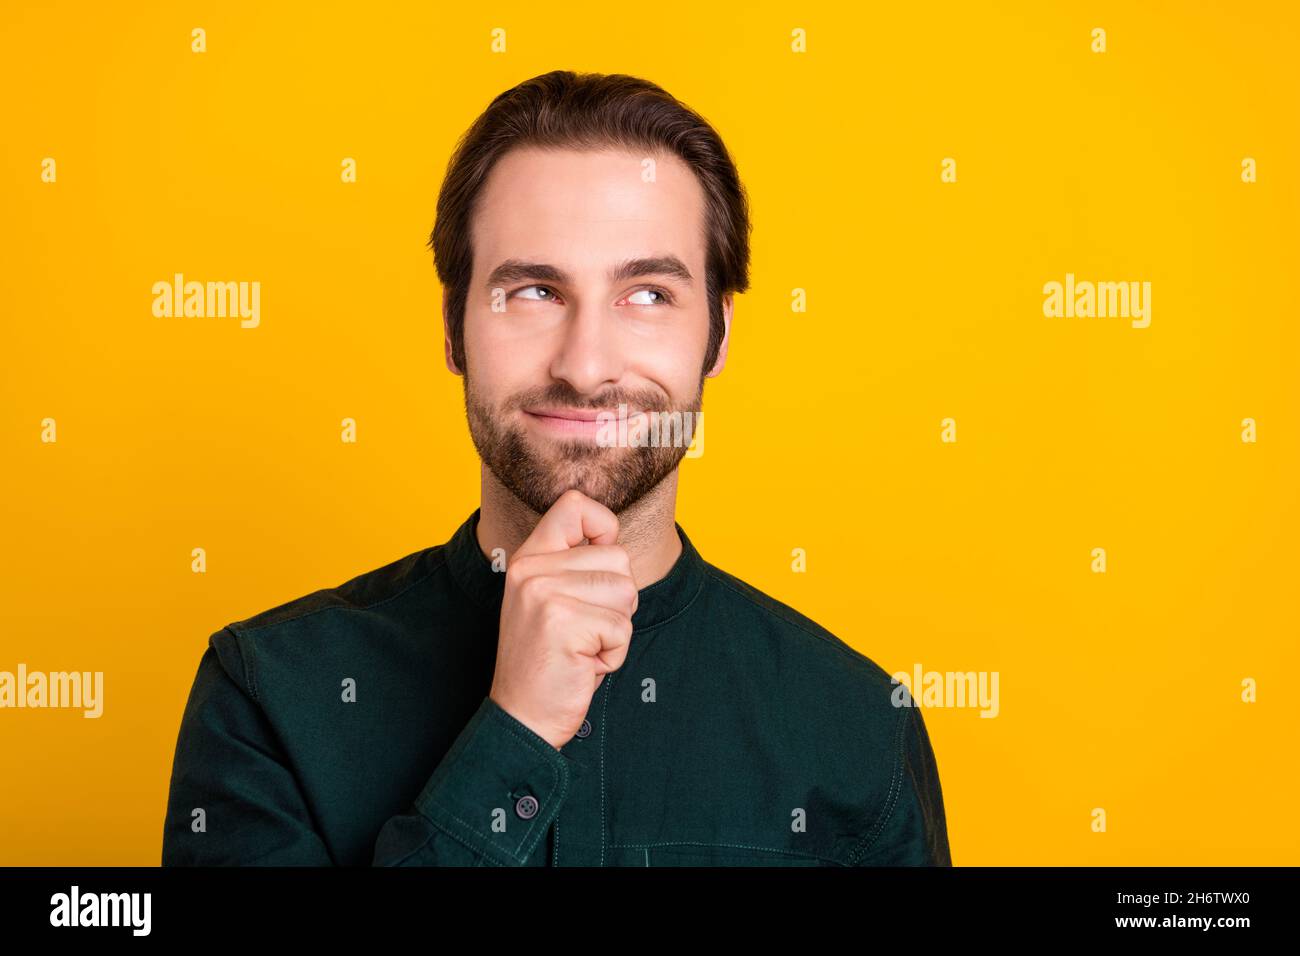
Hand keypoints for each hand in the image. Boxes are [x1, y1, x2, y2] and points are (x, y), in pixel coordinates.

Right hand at [488, 489, 637, 749]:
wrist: (522, 718)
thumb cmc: (550, 662)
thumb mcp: (552, 601)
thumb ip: (574, 566)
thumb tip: (612, 534)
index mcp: (528, 558)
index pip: (575, 506)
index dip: (603, 527)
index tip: (598, 563)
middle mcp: (530, 569)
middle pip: (618, 557)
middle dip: (618, 600)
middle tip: (584, 630)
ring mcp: (543, 593)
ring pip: (626, 592)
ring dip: (616, 629)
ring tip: (582, 647)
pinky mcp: (562, 622)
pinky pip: (621, 628)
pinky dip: (613, 654)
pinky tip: (583, 665)